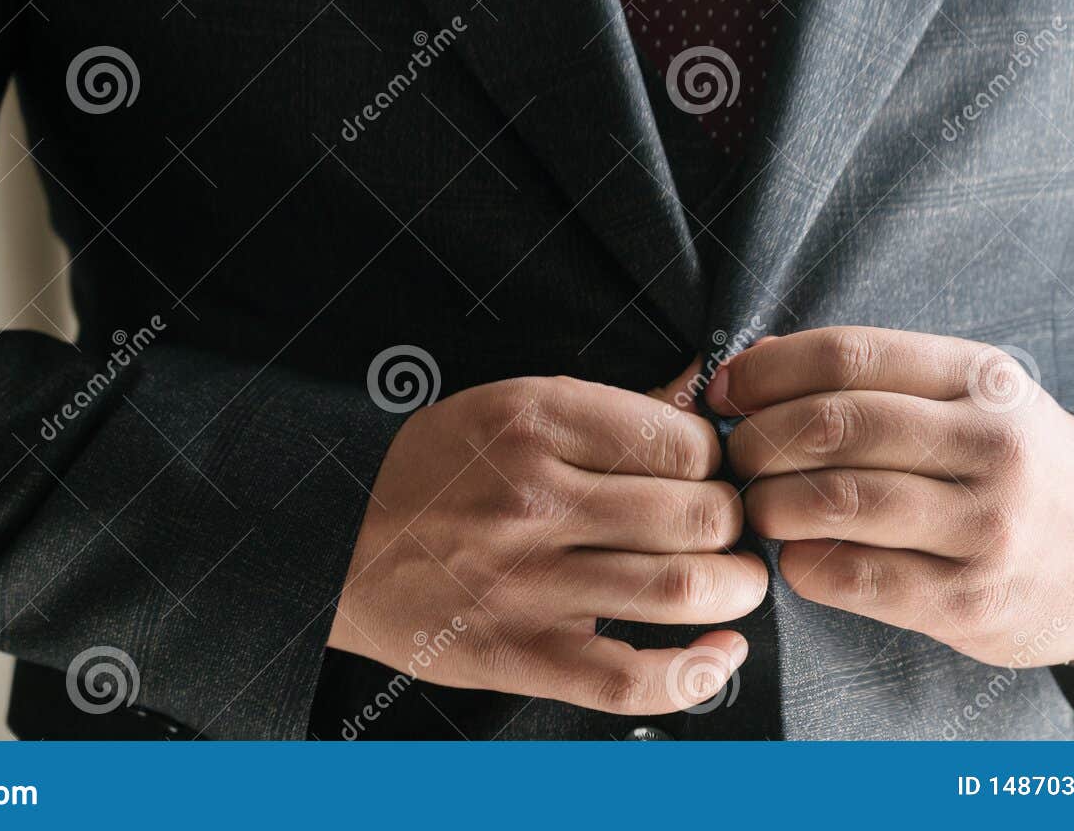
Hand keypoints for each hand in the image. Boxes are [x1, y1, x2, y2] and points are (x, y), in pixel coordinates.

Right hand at [329, 373, 766, 713]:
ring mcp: (527, 582)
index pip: (681, 441)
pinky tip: (720, 651)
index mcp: (536, 419)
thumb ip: (611, 407)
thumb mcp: (510, 404)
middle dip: (736, 524)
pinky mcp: (518, 653)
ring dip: (733, 589)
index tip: (710, 472)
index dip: (715, 460)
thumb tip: (700, 395)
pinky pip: (630, 678)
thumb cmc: (432, 470)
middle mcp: (535, 499)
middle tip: (732, 527)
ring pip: (678, 590)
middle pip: (695, 516)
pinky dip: (694, 673)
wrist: (336, 541)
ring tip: (734, 580)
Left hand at [704, 327, 1073, 666]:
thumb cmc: (1012, 466)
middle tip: (733, 454)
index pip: (850, 354)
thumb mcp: (967, 396)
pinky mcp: (970, 601)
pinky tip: (795, 556)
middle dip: (759, 438)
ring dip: (770, 502)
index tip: (725, 389)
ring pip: (837, 501)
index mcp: (982, 378)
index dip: (768, 371)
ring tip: (756, 506)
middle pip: (835, 426)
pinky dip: (801, 566)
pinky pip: (854, 577)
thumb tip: (750, 365)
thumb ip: (869, 375)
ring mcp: (986, 527)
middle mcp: (992, 446)